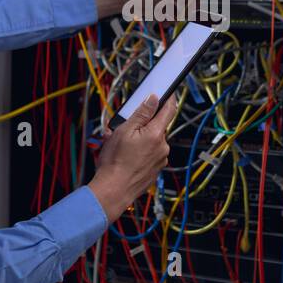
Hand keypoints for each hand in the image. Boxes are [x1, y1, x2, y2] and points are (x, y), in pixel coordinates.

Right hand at [87, 94, 178, 222]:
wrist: (114, 190)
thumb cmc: (115, 162)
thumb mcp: (124, 131)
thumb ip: (141, 114)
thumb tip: (153, 99)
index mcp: (156, 134)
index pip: (169, 109)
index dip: (169, 98)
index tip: (168, 91)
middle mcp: (163, 146)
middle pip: (156, 127)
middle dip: (142, 125)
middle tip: (125, 128)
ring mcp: (160, 159)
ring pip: (151, 141)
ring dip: (139, 140)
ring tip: (121, 146)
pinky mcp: (156, 169)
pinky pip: (149, 154)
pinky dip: (140, 152)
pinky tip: (126, 157)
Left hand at [91, 0, 187, 19]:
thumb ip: (182, 0)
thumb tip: (194, 3)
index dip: (187, 0)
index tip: (190, 11)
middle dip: (176, 10)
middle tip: (176, 18)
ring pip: (166, 6)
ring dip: (167, 15)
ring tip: (164, 20)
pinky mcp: (146, 3)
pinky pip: (157, 10)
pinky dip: (159, 16)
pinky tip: (158, 20)